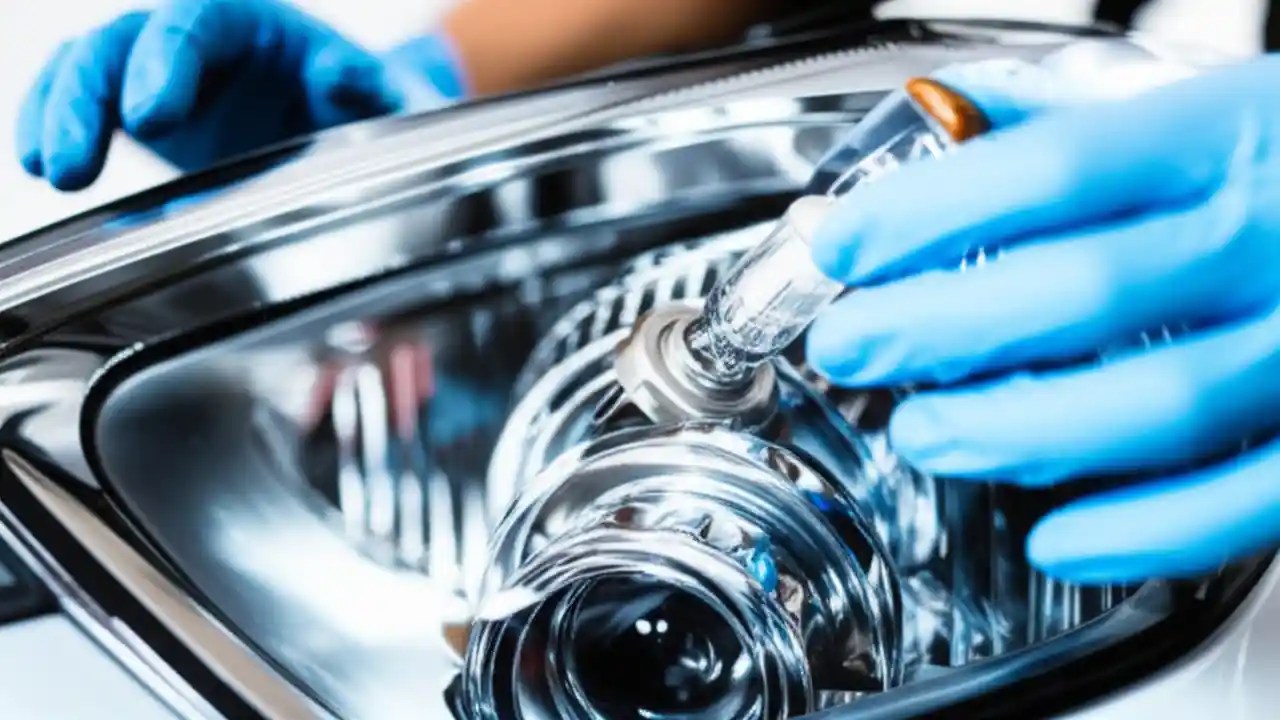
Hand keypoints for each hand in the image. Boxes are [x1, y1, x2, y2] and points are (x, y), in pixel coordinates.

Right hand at [16, 0, 461, 189]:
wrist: (368, 126)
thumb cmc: (382, 109)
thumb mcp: (396, 102)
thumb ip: (373, 90)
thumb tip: (343, 76)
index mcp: (260, 21)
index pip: (197, 21)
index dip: (166, 62)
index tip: (151, 117)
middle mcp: (204, 37)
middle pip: (125, 41)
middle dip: (88, 97)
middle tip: (72, 165)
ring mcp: (171, 72)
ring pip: (93, 69)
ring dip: (60, 115)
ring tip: (50, 171)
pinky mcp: (153, 111)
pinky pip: (91, 105)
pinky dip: (59, 126)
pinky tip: (42, 165)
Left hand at [806, 54, 1279, 583]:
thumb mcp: (1214, 96)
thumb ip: (1079, 111)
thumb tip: (947, 114)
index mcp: (1231, 134)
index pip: (1051, 171)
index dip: (926, 215)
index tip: (844, 247)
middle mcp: (1271, 235)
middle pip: (1079, 294)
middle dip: (935, 329)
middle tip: (851, 347)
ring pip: (1152, 407)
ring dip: (1012, 433)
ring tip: (924, 433)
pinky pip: (1241, 501)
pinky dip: (1141, 533)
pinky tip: (1054, 537)